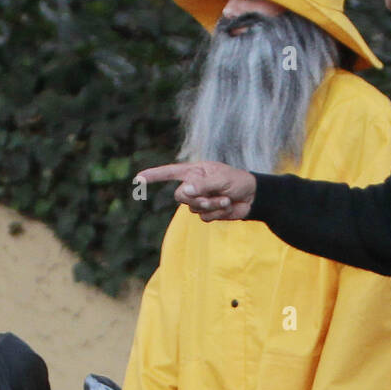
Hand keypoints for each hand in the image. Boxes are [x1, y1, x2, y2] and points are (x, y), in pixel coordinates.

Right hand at [134, 162, 256, 221]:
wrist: (252, 197)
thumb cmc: (237, 181)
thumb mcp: (220, 179)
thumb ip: (201, 185)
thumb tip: (183, 191)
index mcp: (194, 171)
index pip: (169, 172)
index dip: (153, 176)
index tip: (138, 179)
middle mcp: (193, 185)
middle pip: (180, 196)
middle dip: (196, 198)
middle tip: (213, 195)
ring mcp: (199, 199)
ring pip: (192, 208)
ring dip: (211, 206)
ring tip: (225, 199)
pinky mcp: (206, 212)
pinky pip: (203, 218)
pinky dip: (216, 213)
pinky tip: (226, 206)